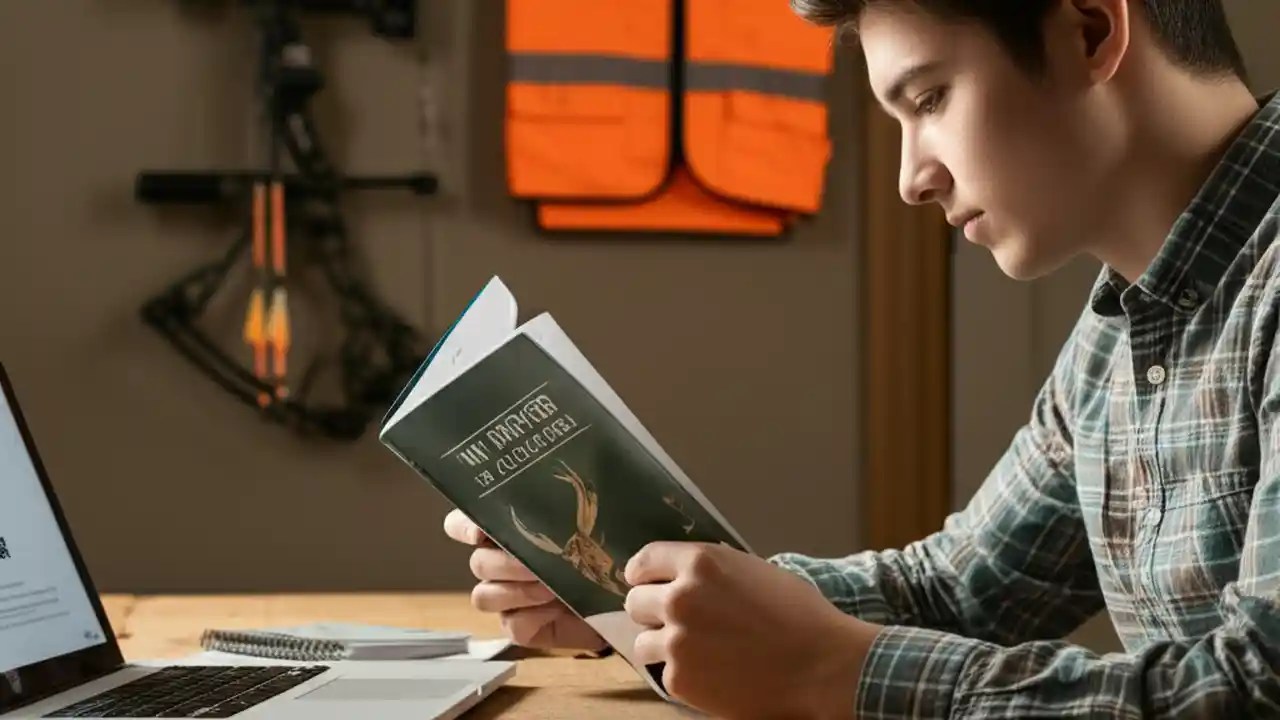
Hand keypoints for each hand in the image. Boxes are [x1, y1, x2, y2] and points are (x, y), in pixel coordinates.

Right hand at [443, 508, 606, 650]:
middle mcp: (498, 564)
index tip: (479, 532)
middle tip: (534, 564)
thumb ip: (566, 503)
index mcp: (506, 531)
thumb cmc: (600, 547)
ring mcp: (507, 598)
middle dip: (505, 564)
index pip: (461, 525)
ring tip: (549, 589)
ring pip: (484, 596)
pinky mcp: (522, 627)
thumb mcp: (586, 516)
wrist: (622, 592)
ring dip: (515, 592)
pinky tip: (554, 610)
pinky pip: (512, 625)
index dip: (463, 527)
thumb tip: (564, 485)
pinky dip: (531, 618)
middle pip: (478, 563)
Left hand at [624, 542, 880, 718]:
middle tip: (674, 623)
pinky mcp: (680, 680)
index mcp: (701, 563)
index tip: (643, 582)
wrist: (822, 665)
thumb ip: (712, 573)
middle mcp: (680, 598)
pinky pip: (665, 675)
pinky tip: (713, 675)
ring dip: (661, 646)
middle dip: (651, 612)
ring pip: (642, 642)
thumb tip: (686, 578)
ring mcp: (677, 641)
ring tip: (695, 653)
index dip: (642, 574)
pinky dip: (684, 677)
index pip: (645, 561)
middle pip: (635, 602)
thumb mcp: (753, 572)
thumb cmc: (800, 616)